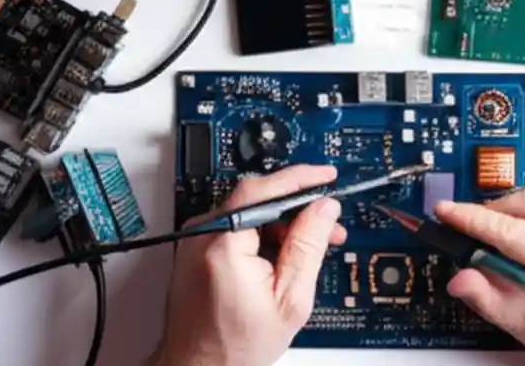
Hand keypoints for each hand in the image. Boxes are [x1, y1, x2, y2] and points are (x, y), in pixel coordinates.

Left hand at [152, 165, 346, 365]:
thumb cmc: (234, 346)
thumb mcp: (289, 300)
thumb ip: (308, 247)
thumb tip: (325, 208)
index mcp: (224, 245)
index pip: (263, 189)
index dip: (300, 178)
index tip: (326, 177)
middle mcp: (203, 235)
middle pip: (258, 198)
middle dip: (298, 208)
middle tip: (329, 224)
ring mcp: (195, 239)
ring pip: (249, 212)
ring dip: (282, 223)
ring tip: (311, 247)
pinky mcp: (196, 246)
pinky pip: (236, 226)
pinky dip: (262, 234)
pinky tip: (284, 254)